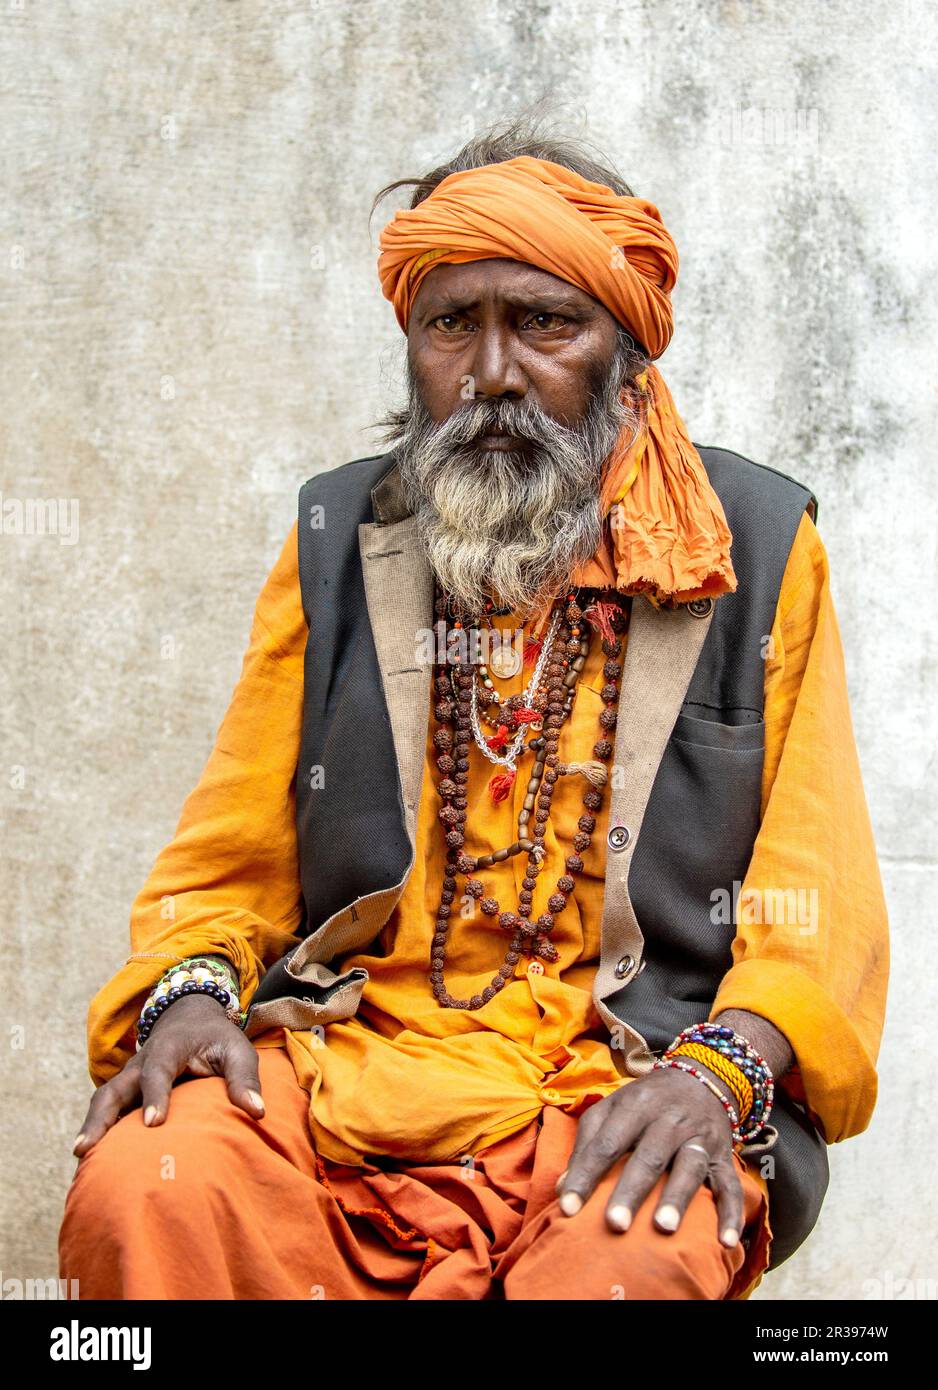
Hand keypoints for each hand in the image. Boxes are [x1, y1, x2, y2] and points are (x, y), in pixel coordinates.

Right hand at [72, 994, 264, 1154]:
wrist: (192, 1018)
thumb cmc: (218, 1038)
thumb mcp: (238, 1050)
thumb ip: (245, 1078)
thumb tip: (258, 1112)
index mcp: (170, 1048)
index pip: (159, 1070)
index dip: (155, 1095)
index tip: (153, 1124)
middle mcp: (142, 1062)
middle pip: (115, 1088)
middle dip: (102, 1118)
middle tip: (88, 1149)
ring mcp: (130, 1076)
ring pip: (104, 1099)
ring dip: (92, 1126)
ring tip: (81, 1156)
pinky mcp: (127, 1090)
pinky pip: (108, 1109)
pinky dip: (98, 1130)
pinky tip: (93, 1160)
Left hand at [555, 1060, 742, 1246]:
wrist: (701, 1077)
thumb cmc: (646, 1101)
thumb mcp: (613, 1107)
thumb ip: (588, 1142)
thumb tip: (563, 1187)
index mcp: (635, 1106)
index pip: (606, 1143)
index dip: (586, 1174)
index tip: (568, 1208)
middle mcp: (668, 1120)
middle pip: (648, 1157)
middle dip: (630, 1191)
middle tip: (613, 1225)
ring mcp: (699, 1138)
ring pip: (689, 1168)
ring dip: (677, 1198)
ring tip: (663, 1229)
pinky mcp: (724, 1155)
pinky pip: (731, 1185)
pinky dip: (731, 1213)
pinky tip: (726, 1242)